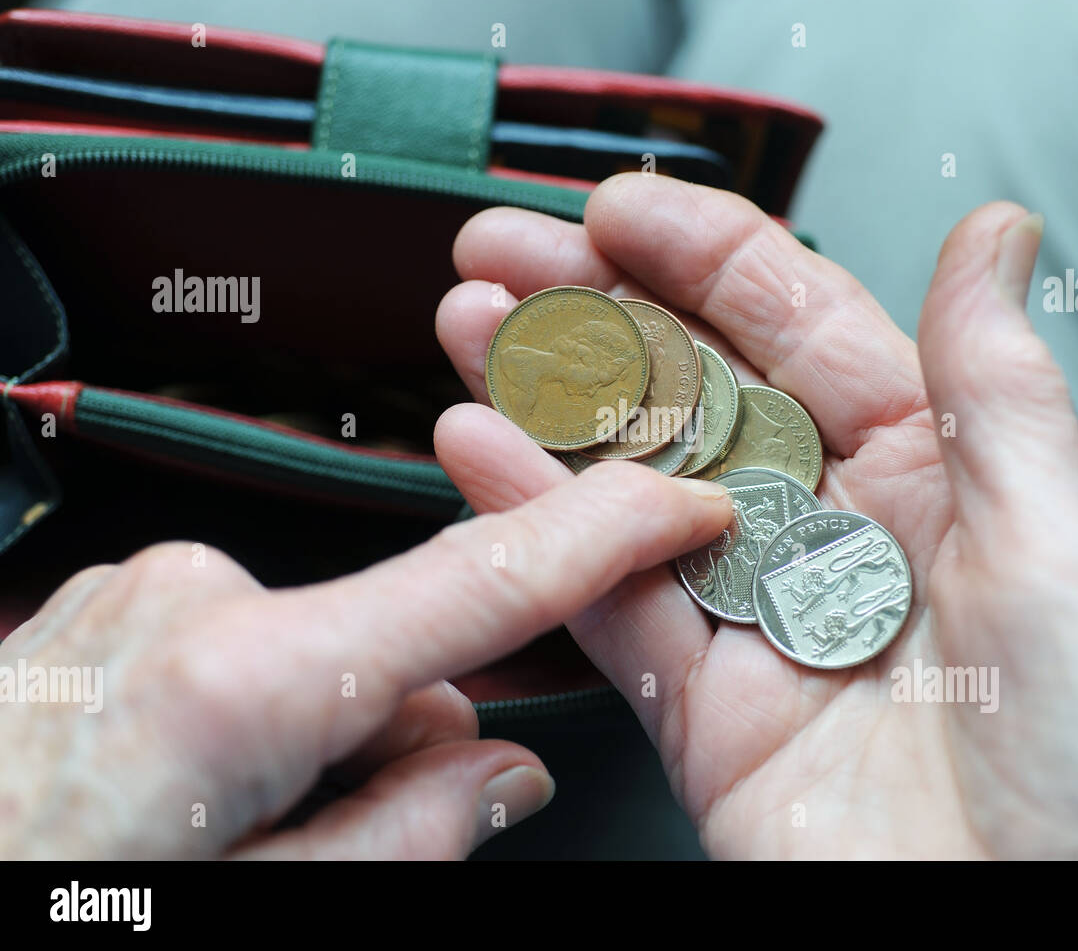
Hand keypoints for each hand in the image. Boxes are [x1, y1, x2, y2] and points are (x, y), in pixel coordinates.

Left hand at [0, 466, 731, 857]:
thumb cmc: (43, 896)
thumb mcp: (256, 909)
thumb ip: (404, 841)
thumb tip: (496, 778)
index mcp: (243, 682)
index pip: (480, 583)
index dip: (602, 536)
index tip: (678, 503)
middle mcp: (192, 602)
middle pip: (391, 643)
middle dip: (402, 728)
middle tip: (331, 835)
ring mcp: (138, 594)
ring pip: (312, 650)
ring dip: (317, 729)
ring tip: (225, 827)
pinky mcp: (106, 608)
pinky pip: (236, 642)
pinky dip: (253, 711)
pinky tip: (187, 790)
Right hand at [436, 173, 1077, 858]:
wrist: (1054, 938)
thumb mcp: (1064, 549)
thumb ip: (996, 392)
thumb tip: (995, 236)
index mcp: (936, 479)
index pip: (803, 333)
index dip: (705, 261)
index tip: (616, 211)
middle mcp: (840, 542)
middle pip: (699, 401)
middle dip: (598, 319)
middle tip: (504, 257)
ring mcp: (764, 625)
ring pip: (634, 494)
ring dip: (548, 407)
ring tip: (469, 330)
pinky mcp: (709, 716)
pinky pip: (612, 606)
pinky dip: (542, 534)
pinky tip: (482, 460)